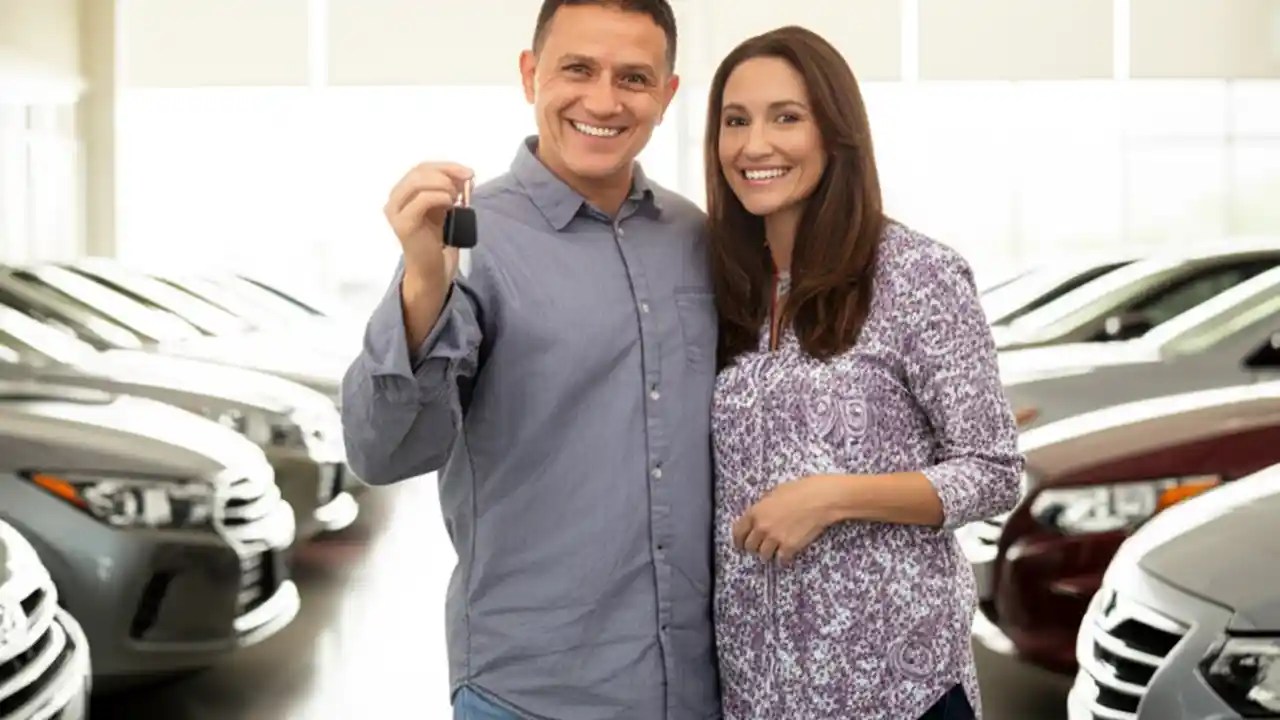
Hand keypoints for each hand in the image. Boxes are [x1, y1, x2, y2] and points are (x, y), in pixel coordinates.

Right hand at [384, 162, 473, 283]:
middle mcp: (395, 199)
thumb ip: (451, 190)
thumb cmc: (437, 239)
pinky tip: (450, 203)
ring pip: (417, 182)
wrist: (431, 268)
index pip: (422, 168)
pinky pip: (421, 200)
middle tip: (466, 180)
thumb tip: (465, 175)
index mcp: (402, 192)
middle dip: (447, 172)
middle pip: (419, 171)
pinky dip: (439, 196)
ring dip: (443, 183)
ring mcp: (396, 211)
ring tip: (457, 196)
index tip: (468, 172)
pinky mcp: (403, 224)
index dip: (446, 166)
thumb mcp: (444, 207)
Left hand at [733, 476, 834, 564]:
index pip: (738, 532)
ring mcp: (775, 538)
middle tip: (760, 546)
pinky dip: (783, 558)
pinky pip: (780, 559)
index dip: (738, 540)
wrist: (821, 499)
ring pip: (763, 555)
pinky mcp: (789, 547)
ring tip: (775, 549)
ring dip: (768, 553)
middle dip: (754, 547)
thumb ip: (762, 508)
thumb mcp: (774, 494)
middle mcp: (762, 527)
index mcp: (755, 512)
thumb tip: (758, 517)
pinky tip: (786, 553)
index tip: (740, 544)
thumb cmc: (800, 490)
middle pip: (750, 547)